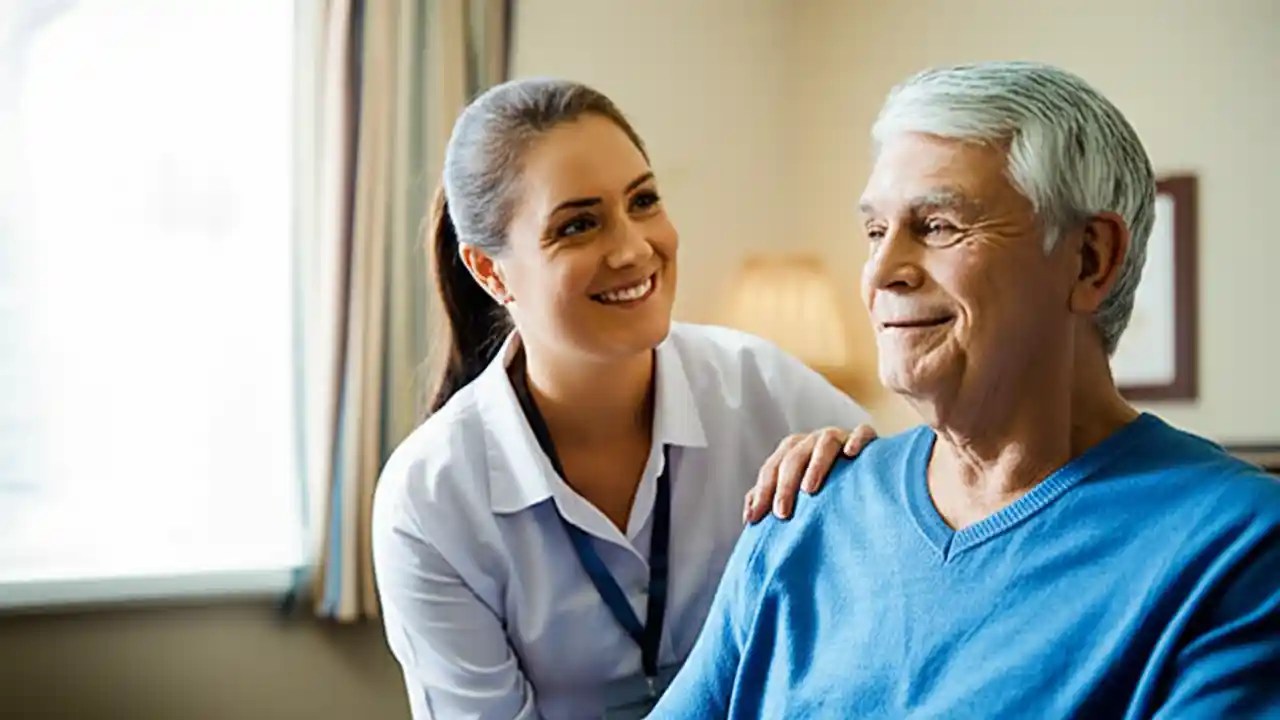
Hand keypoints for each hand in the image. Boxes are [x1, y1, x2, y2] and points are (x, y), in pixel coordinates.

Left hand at [743, 424, 876, 522]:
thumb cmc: (826, 485)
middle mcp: (812, 441)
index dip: (762, 492)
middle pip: (794, 456)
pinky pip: (862, 433)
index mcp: (792, 451)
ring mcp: (839, 437)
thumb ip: (772, 497)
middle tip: (782, 513)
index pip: (771, 468)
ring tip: (809, 490)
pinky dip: (856, 440)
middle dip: (784, 485)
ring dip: (815, 465)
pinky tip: (851, 453)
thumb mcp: (797, 491)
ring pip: (825, 443)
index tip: (755, 519)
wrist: (868, 471)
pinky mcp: (867, 437)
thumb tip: (749, 516)